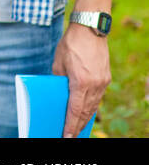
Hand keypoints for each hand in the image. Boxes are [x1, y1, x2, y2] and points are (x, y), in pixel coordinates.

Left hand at [52, 22, 110, 136]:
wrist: (90, 29)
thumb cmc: (70, 44)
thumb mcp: (58, 63)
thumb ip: (58, 79)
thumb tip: (57, 92)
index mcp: (80, 82)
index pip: (75, 109)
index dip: (71, 124)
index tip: (67, 135)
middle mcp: (94, 85)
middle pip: (86, 111)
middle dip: (78, 125)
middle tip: (70, 134)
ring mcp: (102, 82)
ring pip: (94, 105)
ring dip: (86, 117)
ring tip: (78, 126)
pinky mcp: (106, 78)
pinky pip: (98, 97)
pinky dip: (92, 105)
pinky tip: (87, 110)